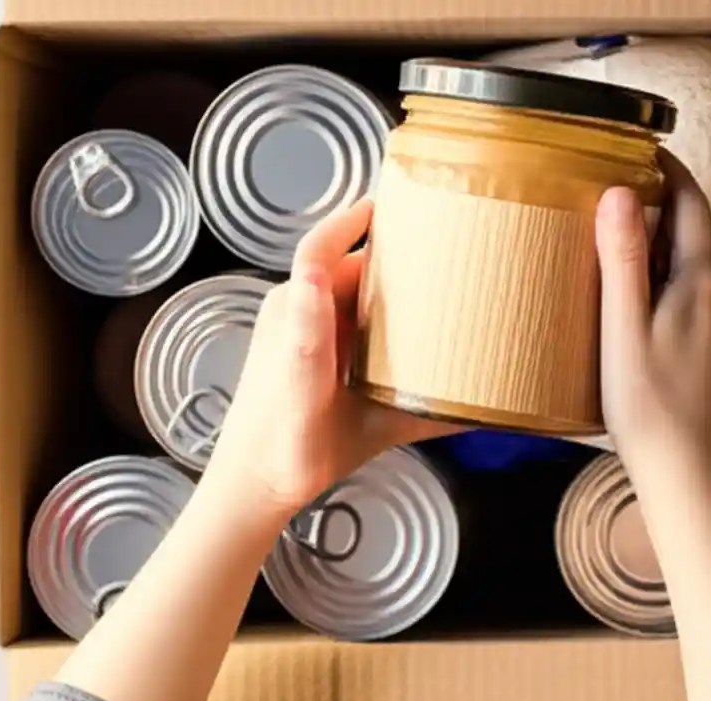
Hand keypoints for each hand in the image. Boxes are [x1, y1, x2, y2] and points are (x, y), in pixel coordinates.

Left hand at [207, 198, 455, 519]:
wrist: (258, 489)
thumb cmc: (280, 443)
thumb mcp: (298, 386)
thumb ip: (305, 334)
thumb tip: (311, 277)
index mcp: (297, 309)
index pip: (327, 247)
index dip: (357, 220)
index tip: (395, 201)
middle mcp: (305, 316)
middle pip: (355, 270)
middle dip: (398, 258)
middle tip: (451, 250)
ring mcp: (317, 341)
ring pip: (364, 303)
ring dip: (401, 295)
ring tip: (452, 290)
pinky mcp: (329, 367)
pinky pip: (365, 332)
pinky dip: (394, 327)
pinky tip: (428, 339)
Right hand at [596, 152, 710, 477]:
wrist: (692, 479)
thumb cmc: (649, 408)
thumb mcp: (622, 328)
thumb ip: (623, 258)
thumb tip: (624, 190)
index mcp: (703, 284)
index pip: (692, 204)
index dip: (669, 171)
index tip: (642, 149)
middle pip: (695, 236)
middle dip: (660, 211)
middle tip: (613, 199)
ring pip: (697, 273)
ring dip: (663, 254)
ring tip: (616, 256)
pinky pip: (700, 304)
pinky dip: (671, 289)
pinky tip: (640, 313)